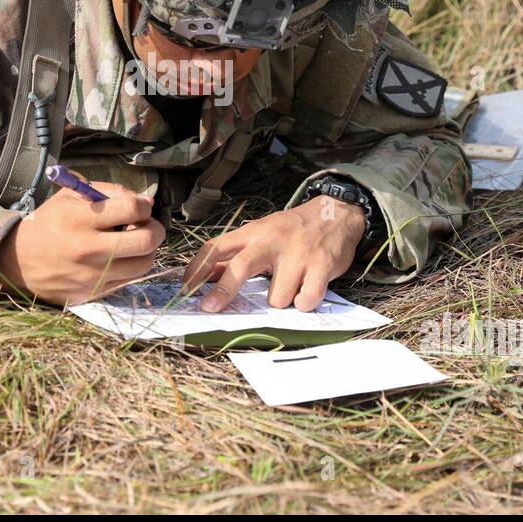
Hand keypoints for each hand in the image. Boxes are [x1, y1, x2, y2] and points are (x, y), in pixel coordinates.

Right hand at [0, 182, 163, 305]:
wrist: (18, 262)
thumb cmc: (48, 223)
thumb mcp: (70, 196)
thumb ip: (108, 192)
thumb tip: (146, 201)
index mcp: (80, 218)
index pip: (132, 208)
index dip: (143, 205)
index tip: (139, 206)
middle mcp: (88, 248)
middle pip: (146, 240)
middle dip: (155, 229)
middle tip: (147, 225)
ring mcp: (93, 275)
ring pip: (144, 264)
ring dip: (146, 251)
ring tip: (134, 243)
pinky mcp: (94, 293)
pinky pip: (129, 280)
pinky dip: (131, 267)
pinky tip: (121, 258)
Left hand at [181, 195, 366, 312]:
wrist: (337, 213)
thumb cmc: (292, 230)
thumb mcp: (261, 235)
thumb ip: (234, 256)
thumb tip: (202, 277)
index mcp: (254, 232)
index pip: (218, 246)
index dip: (197, 268)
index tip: (185, 288)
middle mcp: (273, 240)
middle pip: (241, 266)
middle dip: (223, 291)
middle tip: (209, 308)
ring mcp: (298, 253)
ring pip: (276, 298)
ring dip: (282, 301)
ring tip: (292, 285)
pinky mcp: (322, 266)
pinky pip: (305, 301)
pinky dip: (305, 303)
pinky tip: (308, 291)